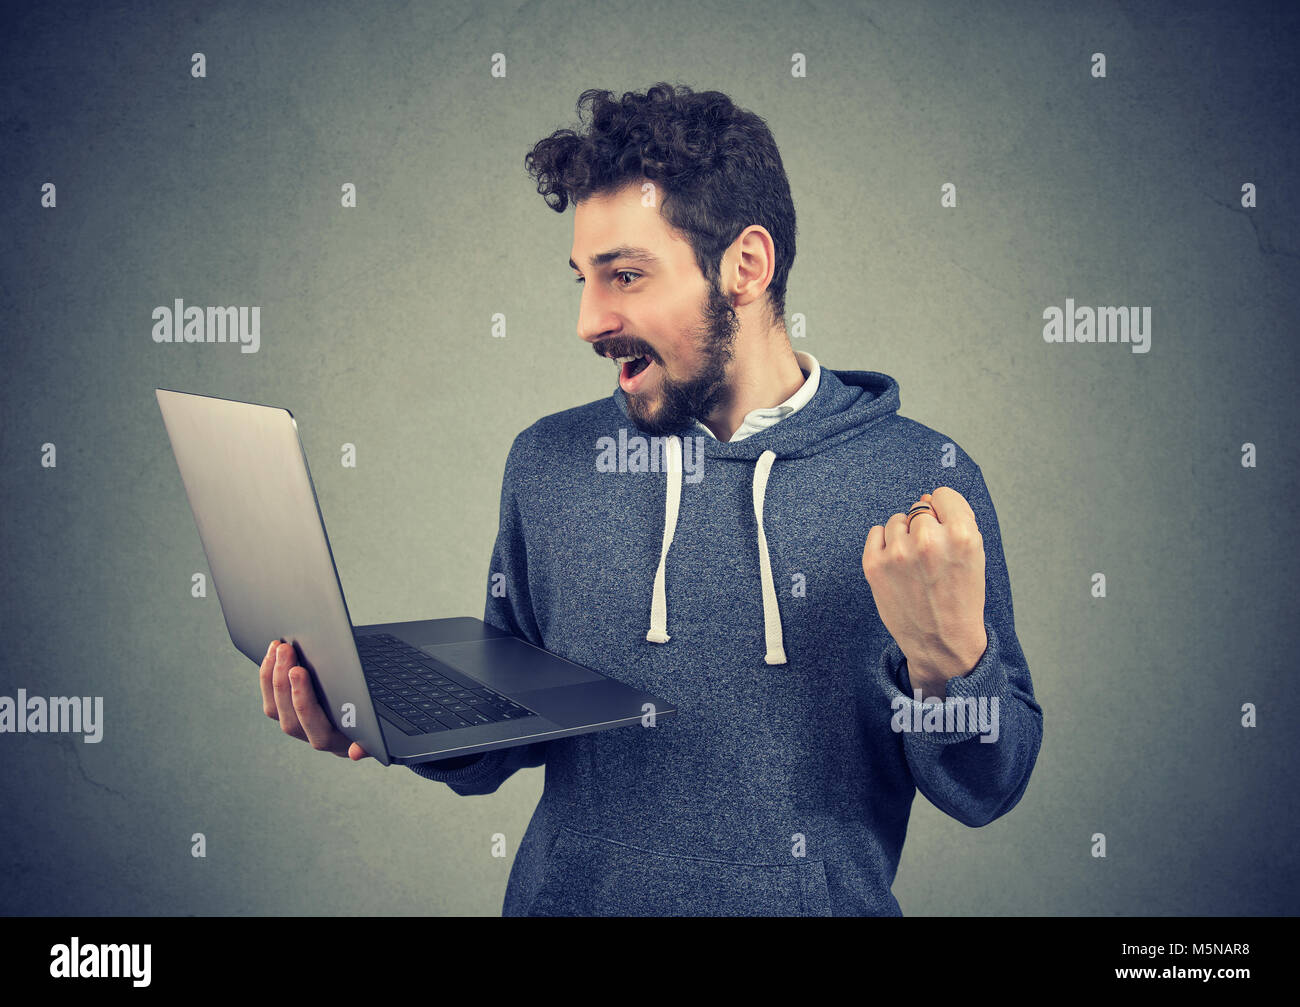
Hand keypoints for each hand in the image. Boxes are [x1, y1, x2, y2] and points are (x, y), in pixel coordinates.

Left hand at [260, 639, 370, 759]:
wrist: (368, 713)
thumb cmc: (376, 715)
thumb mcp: (379, 725)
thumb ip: (371, 740)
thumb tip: (355, 753)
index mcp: (341, 741)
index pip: (316, 729)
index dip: (304, 701)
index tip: (298, 671)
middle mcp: (317, 738)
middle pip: (291, 718)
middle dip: (285, 681)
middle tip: (286, 651)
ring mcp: (301, 728)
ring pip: (276, 711)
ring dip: (272, 677)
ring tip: (277, 649)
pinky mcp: (290, 716)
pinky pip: (272, 703)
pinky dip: (268, 678)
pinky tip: (272, 657)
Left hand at [862, 488, 987, 690]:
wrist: (942, 643)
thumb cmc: (960, 599)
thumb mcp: (974, 557)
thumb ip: (955, 522)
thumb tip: (926, 497)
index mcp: (962, 536)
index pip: (943, 495)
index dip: (945, 512)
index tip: (945, 530)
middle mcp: (929, 541)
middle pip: (920, 509)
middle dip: (925, 528)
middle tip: (931, 559)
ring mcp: (898, 553)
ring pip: (897, 520)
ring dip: (904, 536)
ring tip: (915, 566)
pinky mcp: (874, 565)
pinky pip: (875, 532)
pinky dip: (884, 545)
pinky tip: (898, 567)